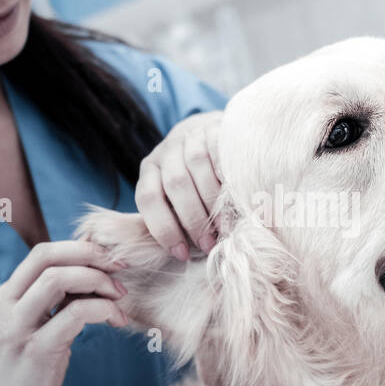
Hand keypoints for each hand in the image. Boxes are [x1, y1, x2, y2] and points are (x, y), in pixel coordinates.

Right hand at [0, 241, 128, 385]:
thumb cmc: (26, 376)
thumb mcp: (34, 331)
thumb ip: (52, 304)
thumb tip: (92, 277)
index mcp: (4, 297)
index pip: (41, 253)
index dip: (80, 248)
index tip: (110, 260)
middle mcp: (4, 307)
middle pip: (48, 257)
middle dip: (91, 256)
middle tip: (122, 269)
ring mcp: (16, 329)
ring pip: (59, 280)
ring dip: (99, 282)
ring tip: (121, 298)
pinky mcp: (35, 352)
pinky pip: (75, 315)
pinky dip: (103, 309)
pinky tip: (116, 320)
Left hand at [135, 110, 222, 259]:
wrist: (207, 131)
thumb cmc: (193, 178)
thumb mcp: (176, 194)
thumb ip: (177, 216)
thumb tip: (185, 255)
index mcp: (150, 169)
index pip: (148, 198)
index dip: (163, 229)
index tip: (182, 254)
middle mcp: (166, 152)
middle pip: (175, 184)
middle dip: (193, 220)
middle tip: (208, 245)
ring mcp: (190, 137)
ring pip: (197, 166)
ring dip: (212, 202)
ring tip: (225, 229)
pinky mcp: (213, 129)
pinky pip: (218, 152)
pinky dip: (227, 176)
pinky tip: (236, 197)